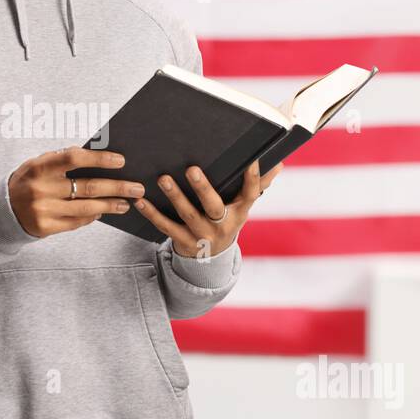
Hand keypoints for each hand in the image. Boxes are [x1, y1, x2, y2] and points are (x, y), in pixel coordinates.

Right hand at [7, 147, 145, 238]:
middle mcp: (41, 189)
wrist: (2, 210)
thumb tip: (100, 160)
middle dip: (117, 187)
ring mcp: (43, 210)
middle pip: (87, 187)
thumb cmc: (27, 181)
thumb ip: (62, 160)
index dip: (99, 158)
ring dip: (110, 205)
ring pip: (86, 208)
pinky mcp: (45, 227)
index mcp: (39, 167)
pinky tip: (103, 212)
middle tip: (136, 187)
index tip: (120, 161)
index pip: (73, 158)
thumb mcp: (38, 165)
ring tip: (126, 203)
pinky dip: (92, 217)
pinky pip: (76, 222)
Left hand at [134, 159, 282, 257]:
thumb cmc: (226, 219)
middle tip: (191, 169)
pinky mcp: (184, 242)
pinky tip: (140, 200)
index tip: (251, 160)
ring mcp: (203, 236)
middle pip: (214, 206)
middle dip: (203, 188)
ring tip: (163, 179)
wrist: (211, 258)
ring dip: (175, 197)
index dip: (253, 178)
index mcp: (240, 212)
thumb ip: (258, 185)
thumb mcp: (242, 206)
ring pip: (188, 215)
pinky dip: (152, 214)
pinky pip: (166, 227)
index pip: (251, 194)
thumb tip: (279, 163)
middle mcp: (223, 225)